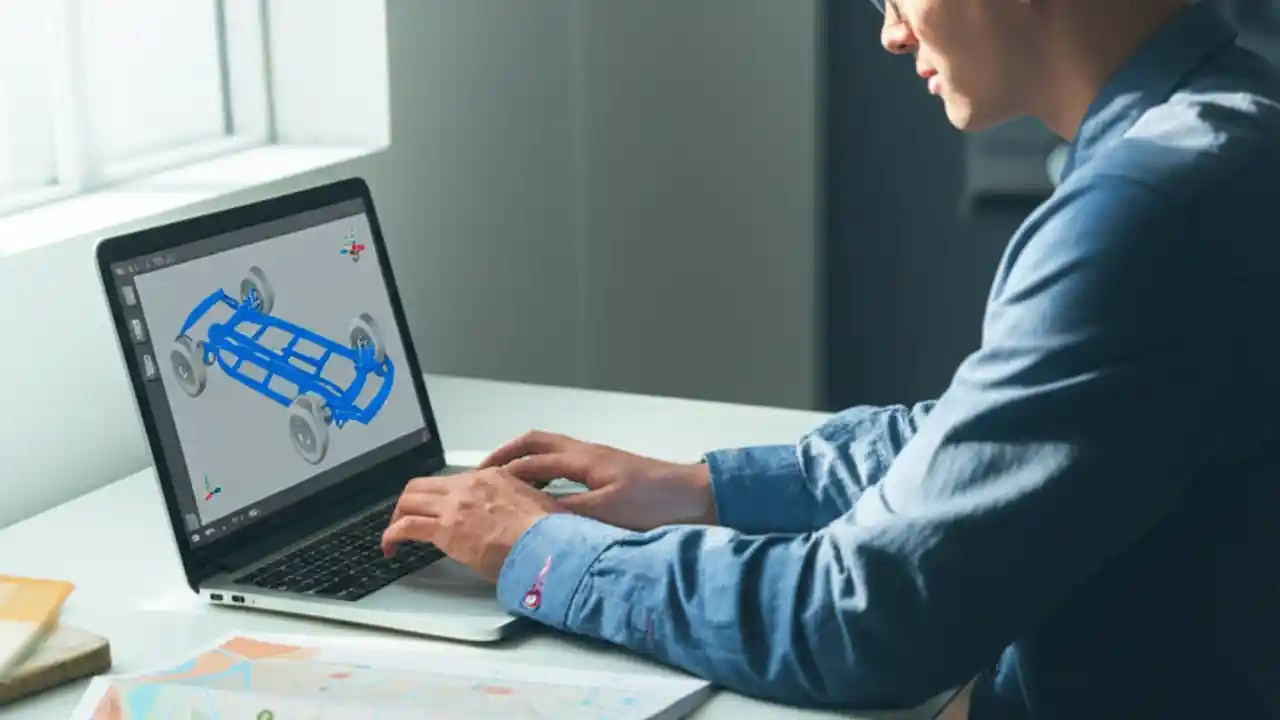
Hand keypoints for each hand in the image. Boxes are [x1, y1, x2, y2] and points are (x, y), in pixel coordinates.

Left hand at [380, 467, 562, 581]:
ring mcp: (455, 505)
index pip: (456, 481)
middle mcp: (470, 485)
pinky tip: (390, 547)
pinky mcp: (444, 529)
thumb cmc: (548, 532)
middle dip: (411, 500)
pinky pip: (406, 526)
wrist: (544, 543)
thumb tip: (530, 515)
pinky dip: (392, 535)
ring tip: (394, 533)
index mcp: (493, 477)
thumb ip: (527, 503)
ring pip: (410, 499)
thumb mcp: (542, 505)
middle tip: (408, 516)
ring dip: (397, 515)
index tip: (441, 508)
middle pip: (425, 484)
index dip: (442, 496)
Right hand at [481, 431, 716, 531]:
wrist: (697, 498)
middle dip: (504, 455)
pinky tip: (543, 492)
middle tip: (480, 472)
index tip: (476, 486)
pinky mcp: (608, 473)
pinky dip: (544, 472)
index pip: (528, 461)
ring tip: (504, 482)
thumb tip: (530, 517)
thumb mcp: (607, 514)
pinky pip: (564, 464)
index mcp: (583, 459)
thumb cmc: (659, 503)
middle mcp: (587, 453)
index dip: (499, 473)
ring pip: (549, 452)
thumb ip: (567, 513)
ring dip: (523, 462)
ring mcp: (597, 461)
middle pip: (535, 443)